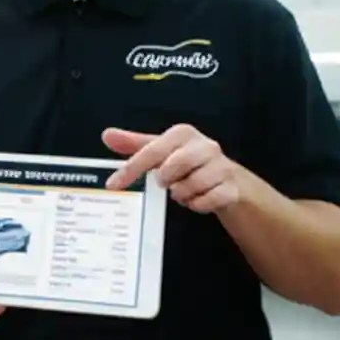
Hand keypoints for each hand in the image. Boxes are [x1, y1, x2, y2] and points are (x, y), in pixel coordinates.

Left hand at [101, 124, 244, 212]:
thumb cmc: (189, 164)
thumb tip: (107, 135)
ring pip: (190, 186)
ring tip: (182, 190)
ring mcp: (222, 167)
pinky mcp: (232, 188)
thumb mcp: (161, 151)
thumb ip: (135, 145)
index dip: (131, 169)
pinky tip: (198, 198)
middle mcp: (205, 146)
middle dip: (164, 180)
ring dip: (181, 194)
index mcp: (183, 134)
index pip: (151, 150)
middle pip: (172, 167)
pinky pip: (208, 201)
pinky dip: (198, 205)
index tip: (114, 185)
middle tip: (165, 183)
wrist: (230, 181)